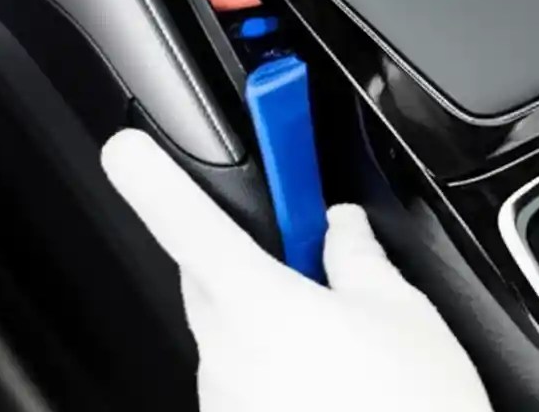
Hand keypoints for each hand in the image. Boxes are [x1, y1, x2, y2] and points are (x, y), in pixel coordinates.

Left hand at [100, 129, 492, 411]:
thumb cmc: (410, 410)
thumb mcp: (404, 314)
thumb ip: (359, 257)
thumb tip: (342, 226)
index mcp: (262, 305)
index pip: (189, 224)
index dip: (154, 181)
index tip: (128, 153)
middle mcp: (228, 354)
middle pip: (211, 279)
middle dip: (249, 258)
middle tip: (303, 252)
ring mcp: (227, 399)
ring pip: (230, 334)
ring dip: (267, 319)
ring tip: (339, 337)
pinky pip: (244, 381)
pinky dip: (274, 368)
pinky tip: (330, 381)